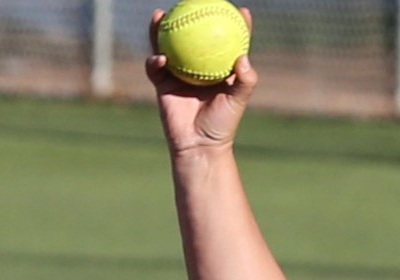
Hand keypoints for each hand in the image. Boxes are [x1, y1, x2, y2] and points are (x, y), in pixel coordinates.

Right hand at [148, 7, 256, 158]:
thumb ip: (245, 80)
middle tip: (192, 1)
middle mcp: (197, 66)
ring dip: (161, 29)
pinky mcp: (162, 83)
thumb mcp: (237, 101)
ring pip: (167, 45)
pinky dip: (155, 60)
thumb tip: (243, 57)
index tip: (242, 10)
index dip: (234, 25)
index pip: (226, 41)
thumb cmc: (222, 124)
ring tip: (160, 15)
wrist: (198, 145)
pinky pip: (155, 67)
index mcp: (217, 67)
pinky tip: (159, 56)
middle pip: (192, 36)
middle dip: (190, 17)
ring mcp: (178, 73)